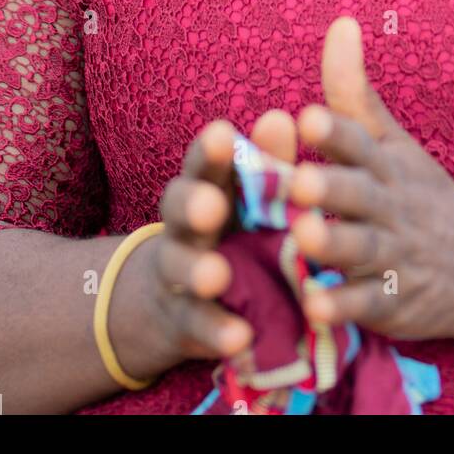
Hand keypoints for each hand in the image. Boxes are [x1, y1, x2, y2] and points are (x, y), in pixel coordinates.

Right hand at [111, 110, 296, 379]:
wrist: (174, 298)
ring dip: (196, 271)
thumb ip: (266, 162)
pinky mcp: (184, 321)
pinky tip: (240, 337)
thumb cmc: (231, 230)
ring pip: (179, 267)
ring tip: (216, 276)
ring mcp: (178, 274)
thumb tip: (280, 116)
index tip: (223, 133)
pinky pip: (198, 326)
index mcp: (206, 187)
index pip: (203, 162)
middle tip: (211, 204)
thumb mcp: (248, 196)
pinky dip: (217, 331)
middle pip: (177, 207)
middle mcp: (184, 225)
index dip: (209, 150)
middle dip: (193, 204)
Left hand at [287, 17, 453, 345]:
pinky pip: (366, 306)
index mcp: (384, 163)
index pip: (360, 141)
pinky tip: (313, 306)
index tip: (306, 116)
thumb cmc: (417, 192)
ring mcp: (393, 255)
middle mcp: (388, 206)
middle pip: (360, 194)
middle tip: (301, 180)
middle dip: (332, 187)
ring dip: (333, 244)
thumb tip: (339, 22)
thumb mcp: (390, 141)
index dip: (335, 131)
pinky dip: (342, 307)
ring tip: (302, 236)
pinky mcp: (391, 302)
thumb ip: (353, 90)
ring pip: (361, 250)